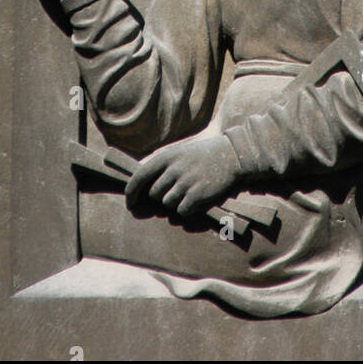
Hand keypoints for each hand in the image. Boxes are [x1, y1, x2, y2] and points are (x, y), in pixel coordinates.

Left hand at [125, 136, 240, 217]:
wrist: (232, 155)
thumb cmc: (202, 155)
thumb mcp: (179, 152)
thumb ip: (161, 165)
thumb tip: (141, 184)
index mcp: (167, 156)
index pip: (140, 176)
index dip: (131, 192)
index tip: (130, 203)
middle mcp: (174, 169)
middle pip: (154, 195)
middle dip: (162, 196)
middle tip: (176, 189)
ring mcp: (186, 182)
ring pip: (168, 204)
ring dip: (176, 202)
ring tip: (190, 190)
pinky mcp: (198, 195)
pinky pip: (182, 211)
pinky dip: (188, 209)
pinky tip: (197, 198)